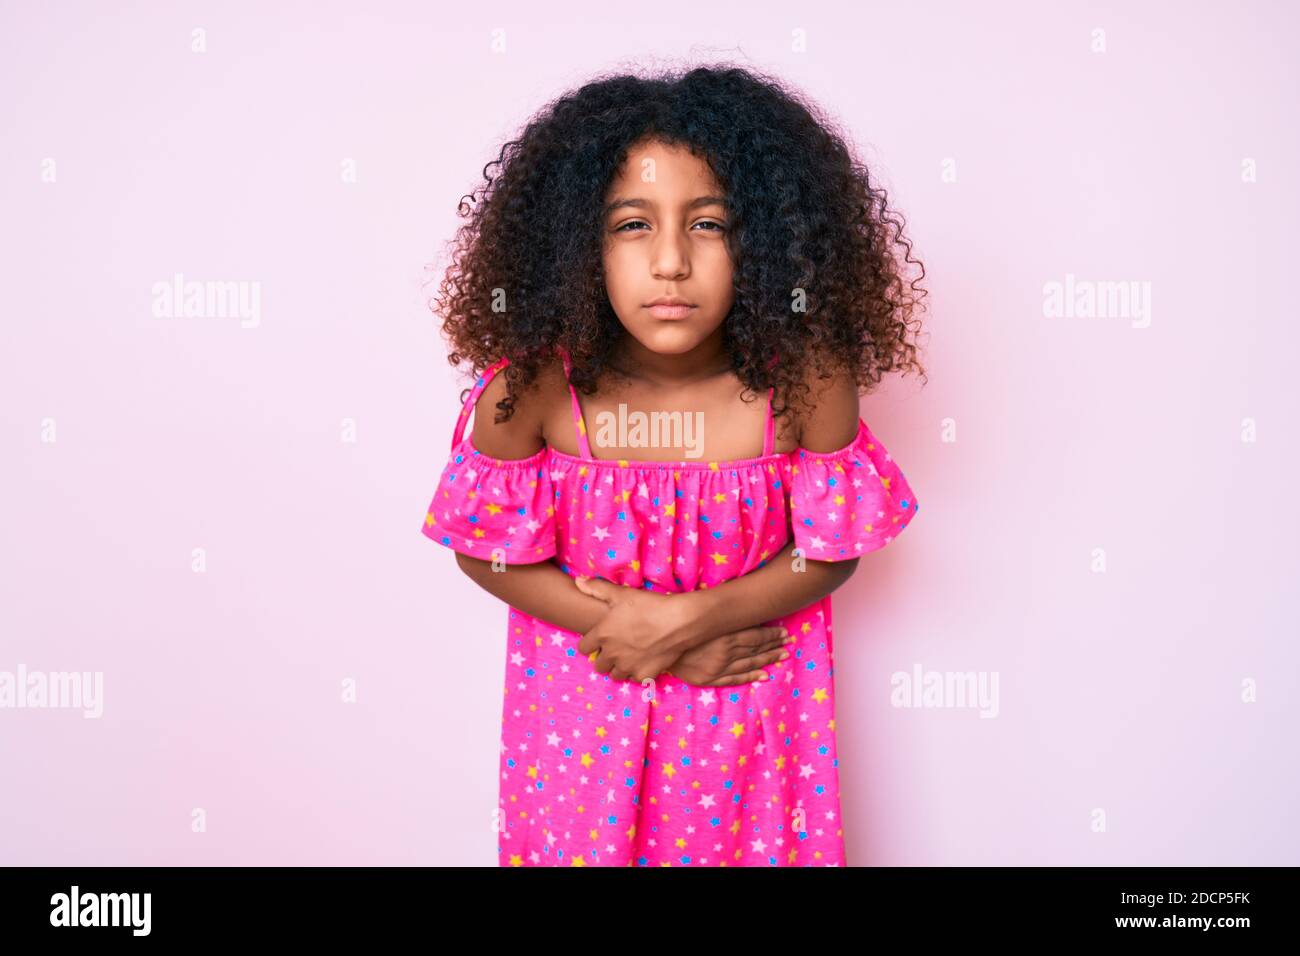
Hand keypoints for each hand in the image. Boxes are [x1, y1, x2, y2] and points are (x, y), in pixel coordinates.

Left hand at [573, 575, 697, 682]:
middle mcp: (611, 654)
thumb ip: (597, 588)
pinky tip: (645, 662)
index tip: (600, 639)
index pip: (583, 648)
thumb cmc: (649, 605)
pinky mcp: (644, 675)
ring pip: (615, 675)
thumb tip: (577, 581)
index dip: (590, 644)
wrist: (678, 621)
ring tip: (629, 657)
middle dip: (605, 658)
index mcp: (602, 634)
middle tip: (616, 648)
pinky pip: (635, 679)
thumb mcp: (622, 594)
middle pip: (598, 665)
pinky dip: (638, 672)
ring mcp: (627, 667)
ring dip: (619, 667)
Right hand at [667, 626, 794, 686]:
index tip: (784, 633)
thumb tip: (738, 608)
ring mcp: (719, 667)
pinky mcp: (710, 678)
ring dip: (768, 660)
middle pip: (756, 650)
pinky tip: (764, 675)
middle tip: (789, 643)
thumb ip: (720, 616)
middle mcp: (725, 653)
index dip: (771, 635)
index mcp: (724, 636)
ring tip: (782, 656)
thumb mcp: (701, 617)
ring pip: (749, 664)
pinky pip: (735, 678)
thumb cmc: (678, 629)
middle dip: (774, 646)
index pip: (755, 636)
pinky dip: (751, 677)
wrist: (657, 649)